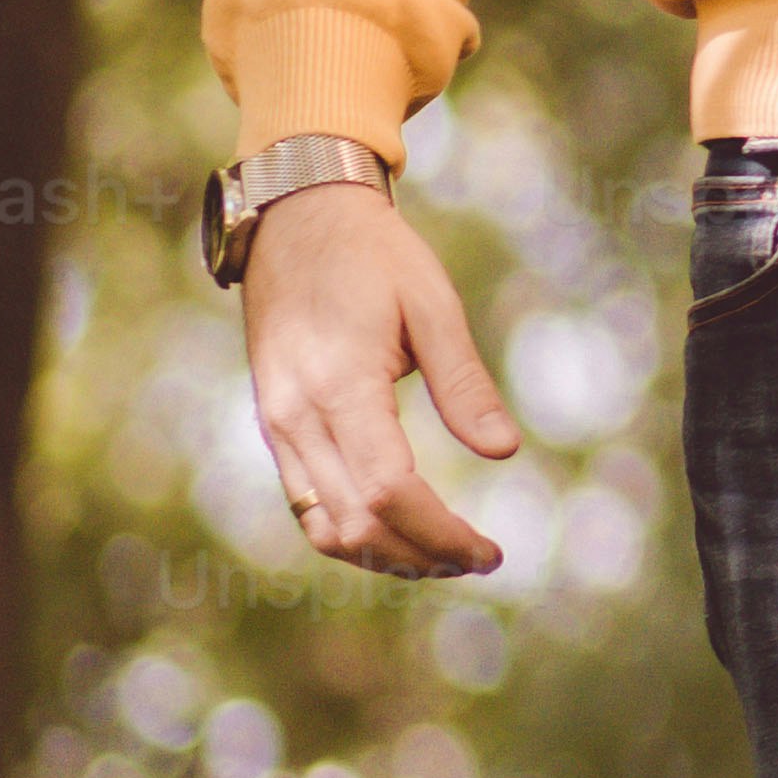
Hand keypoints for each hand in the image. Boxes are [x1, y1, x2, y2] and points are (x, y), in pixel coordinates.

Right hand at [232, 179, 519, 578]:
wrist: (296, 219)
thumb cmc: (373, 255)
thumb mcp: (433, 304)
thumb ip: (464, 383)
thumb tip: (503, 451)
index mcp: (338, 386)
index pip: (389, 492)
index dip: (441, 533)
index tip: (489, 549)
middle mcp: (295, 417)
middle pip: (356, 524)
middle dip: (421, 556)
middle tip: (480, 559)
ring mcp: (276, 426)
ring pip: (323, 527)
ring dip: (384, 556)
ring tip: (444, 556)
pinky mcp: (274, 426)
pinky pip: (306, 504)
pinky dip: (351, 533)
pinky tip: (399, 532)